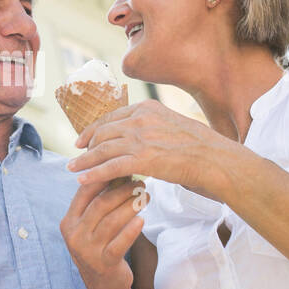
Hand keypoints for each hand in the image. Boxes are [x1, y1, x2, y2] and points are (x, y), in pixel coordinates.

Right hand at [60, 175, 149, 288]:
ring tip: (145, 197)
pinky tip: (142, 219)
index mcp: (69, 222)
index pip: (84, 192)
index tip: (122, 168)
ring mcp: (88, 251)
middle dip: (122, 190)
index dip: (104, 177)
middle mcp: (75, 235)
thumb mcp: (90, 226)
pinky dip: (132, 230)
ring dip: (131, 206)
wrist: (103, 286)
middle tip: (139, 183)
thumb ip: (96, 204)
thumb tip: (116, 171)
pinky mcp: (104, 263)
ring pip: (112, 221)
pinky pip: (120, 243)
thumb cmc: (100, 247)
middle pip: (100, 204)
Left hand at [65, 99, 241, 200]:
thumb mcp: (175, 125)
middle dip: (87, 145)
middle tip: (76, 156)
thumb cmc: (201, 147)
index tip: (84, 139)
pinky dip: (93, 173)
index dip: (94, 129)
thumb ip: (155, 127)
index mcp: (149, 108)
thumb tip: (144, 135)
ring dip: (84, 161)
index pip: (112, 116)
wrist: (216, 159)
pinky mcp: (143, 159)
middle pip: (103, 131)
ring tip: (72, 169)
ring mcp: (141, 138)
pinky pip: (110, 167)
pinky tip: (83, 179)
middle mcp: (141, 119)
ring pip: (102, 149)